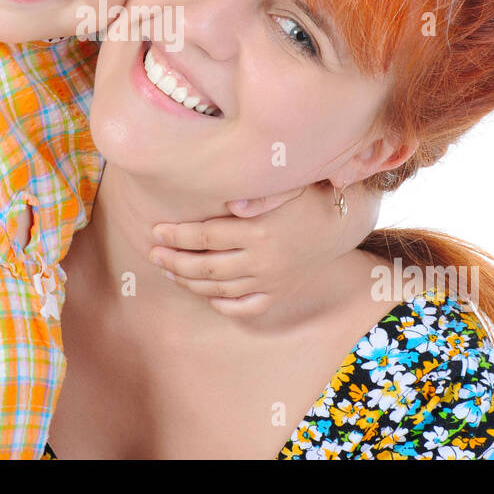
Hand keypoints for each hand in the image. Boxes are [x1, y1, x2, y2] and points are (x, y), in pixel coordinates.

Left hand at [147, 182, 381, 317]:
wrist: (340, 223)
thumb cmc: (306, 196)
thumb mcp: (286, 186)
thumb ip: (258, 193)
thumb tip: (230, 202)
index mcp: (259, 232)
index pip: (206, 237)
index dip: (177, 236)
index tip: (156, 231)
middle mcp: (263, 261)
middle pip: (206, 267)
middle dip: (174, 262)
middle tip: (153, 254)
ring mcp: (271, 281)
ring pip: (220, 289)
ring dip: (189, 283)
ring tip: (169, 271)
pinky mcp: (279, 293)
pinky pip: (245, 307)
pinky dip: (222, 303)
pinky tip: (205, 293)